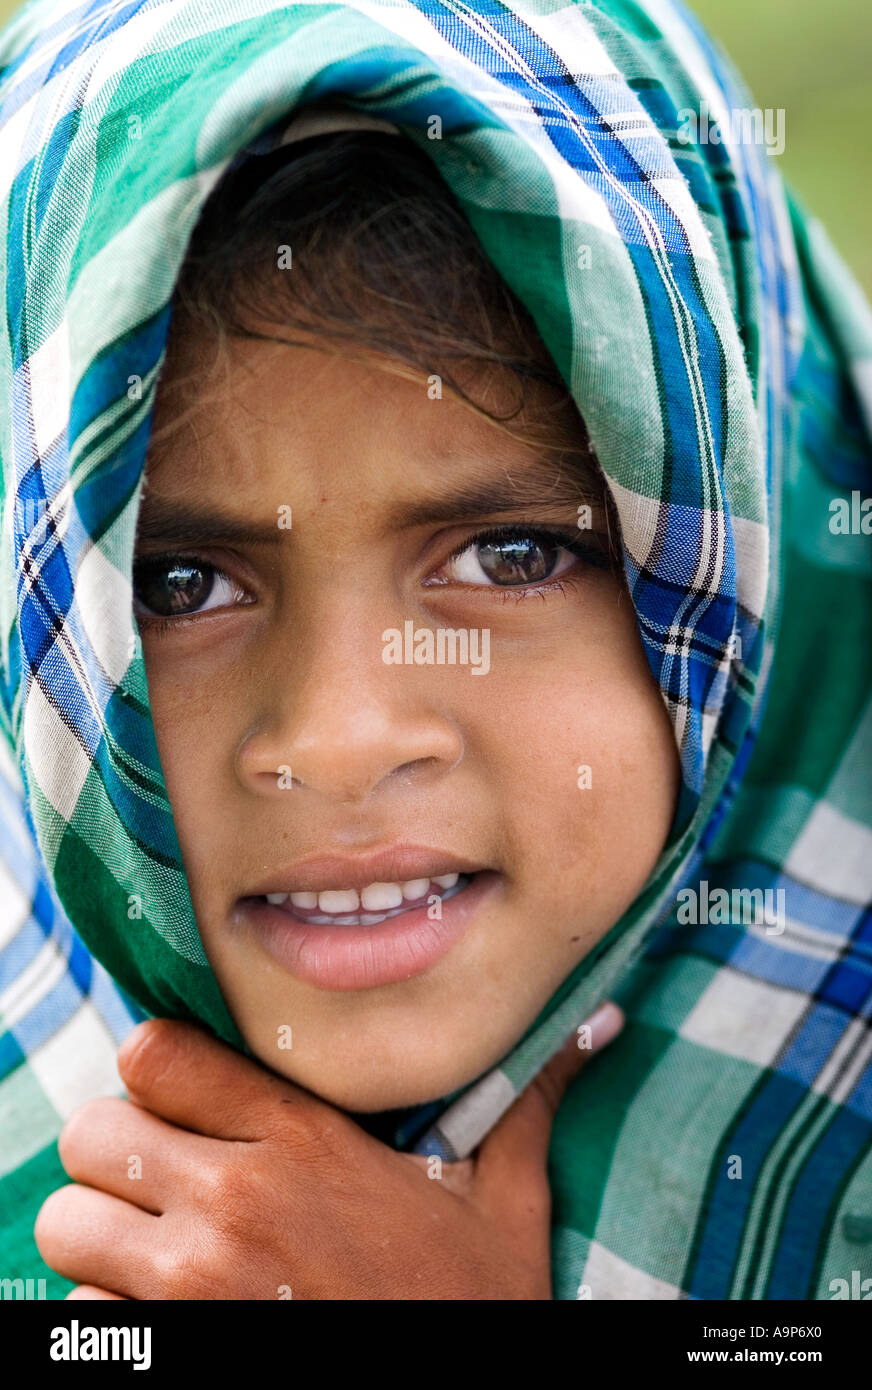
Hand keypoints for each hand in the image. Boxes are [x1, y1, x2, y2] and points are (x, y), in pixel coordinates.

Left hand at [35, 1003, 623, 1300]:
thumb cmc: (474, 1310)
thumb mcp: (504, 1201)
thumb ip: (523, 1101)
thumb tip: (591, 1022)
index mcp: (301, 1145)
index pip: (155, 1055)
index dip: (156, 1071)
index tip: (186, 1097)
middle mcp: (230, 1205)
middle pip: (91, 1134)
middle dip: (115, 1155)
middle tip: (164, 1181)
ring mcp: (190, 1290)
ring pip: (70, 1228)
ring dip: (102, 1241)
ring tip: (159, 1254)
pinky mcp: (171, 1358)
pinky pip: (85, 1321)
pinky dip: (111, 1317)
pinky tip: (174, 1319)